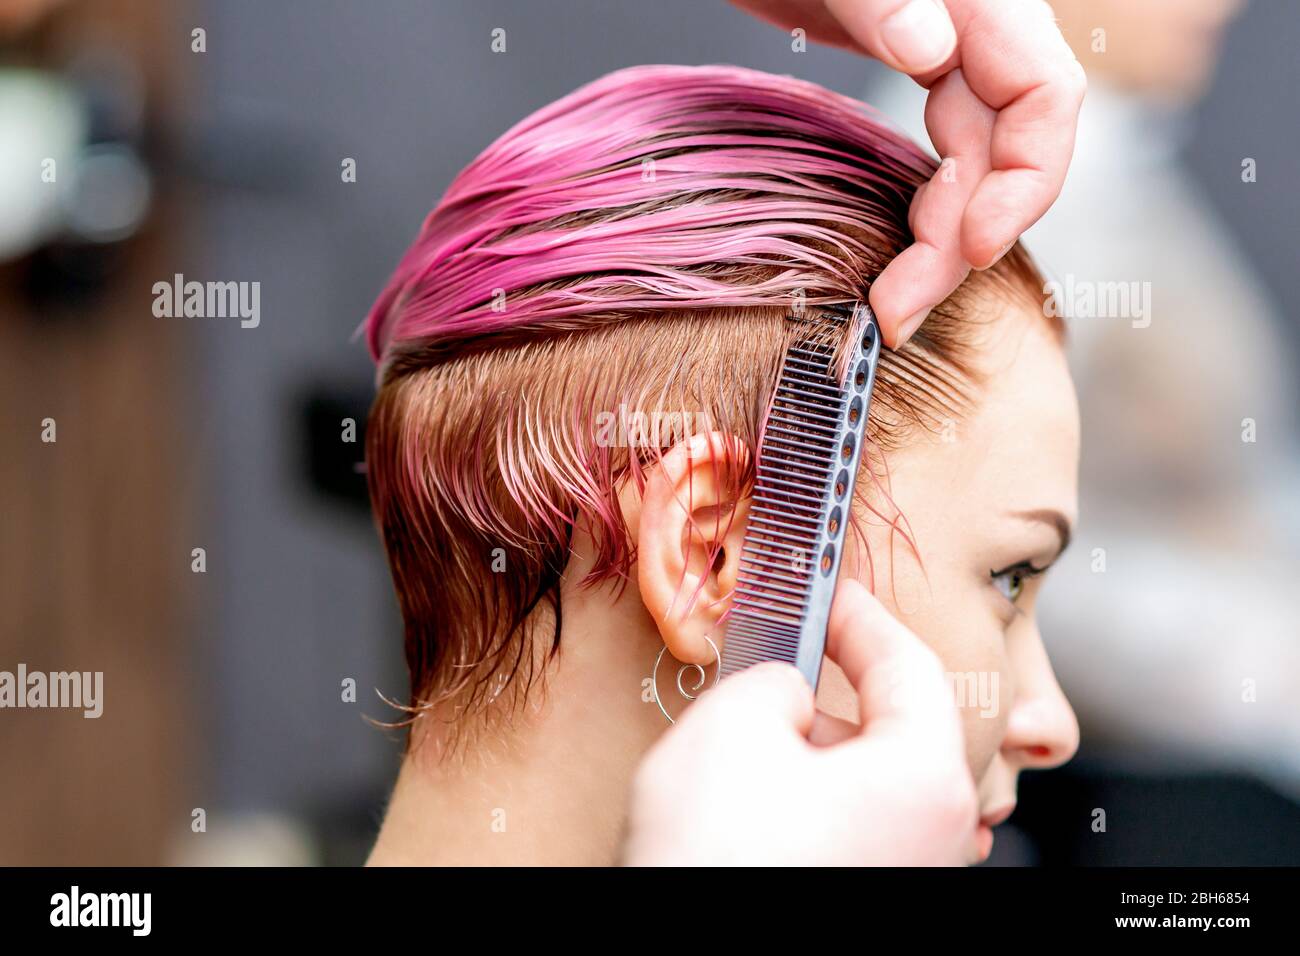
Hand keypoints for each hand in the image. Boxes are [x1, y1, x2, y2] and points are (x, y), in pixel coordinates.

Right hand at [623, 577, 976, 865]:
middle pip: (891, 729)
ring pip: (863, 784)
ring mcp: (902, 875)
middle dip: (826, 695)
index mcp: (925, 777)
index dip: (860, 615)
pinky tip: (746, 810)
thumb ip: (771, 678)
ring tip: (738, 759)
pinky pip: (844, 828)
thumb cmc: (719, 858)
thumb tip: (784, 692)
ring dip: (806, 754)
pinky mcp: (862, 896)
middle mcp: (933, 834)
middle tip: (769, 668)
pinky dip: (802, 801)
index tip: (828, 588)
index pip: (910, 665)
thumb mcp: (733, 724)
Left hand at [729, 0, 1086, 346]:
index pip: (1046, 100)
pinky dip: (926, 199)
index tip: (966, 249)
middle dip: (962, 240)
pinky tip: (901, 242)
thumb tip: (931, 49)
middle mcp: (977, 25)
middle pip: (1007, 149)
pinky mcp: (909, 59)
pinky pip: (943, 144)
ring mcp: (947, 45)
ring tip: (893, 302)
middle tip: (899, 313)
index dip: (1022, 185)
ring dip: (941, 237)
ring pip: (974, 158)